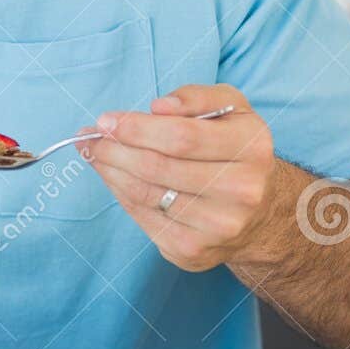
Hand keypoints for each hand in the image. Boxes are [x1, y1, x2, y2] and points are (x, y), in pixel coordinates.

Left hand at [80, 84, 277, 271]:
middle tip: (90, 137)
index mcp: (251, 148)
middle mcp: (241, 190)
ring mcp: (217, 226)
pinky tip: (113, 178)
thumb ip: (195, 97)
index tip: (105, 120)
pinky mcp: (193, 250)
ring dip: (111, 171)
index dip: (136, 128)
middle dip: (114, 149)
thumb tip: (157, 108)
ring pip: (145, 194)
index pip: (182, 137)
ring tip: (95, 153)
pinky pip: (142, 217)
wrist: (260, 212)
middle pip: (158, 167)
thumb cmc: (234, 149)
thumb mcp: (229, 108)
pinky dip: (121, 194)